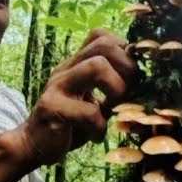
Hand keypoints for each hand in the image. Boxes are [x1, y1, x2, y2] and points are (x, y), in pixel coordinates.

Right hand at [16, 29, 135, 165]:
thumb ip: (113, 85)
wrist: (34, 145)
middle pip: (104, 44)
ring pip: (97, 66)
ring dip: (116, 89)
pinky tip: (96, 135)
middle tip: (126, 93)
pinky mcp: (50, 108)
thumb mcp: (96, 99)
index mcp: (77, 64)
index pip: (102, 36)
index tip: (131, 77)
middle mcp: (66, 68)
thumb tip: (147, 80)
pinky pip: (88, 111)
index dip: (124, 52)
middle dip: (127, 68)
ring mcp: (56, 85)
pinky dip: (100, 126)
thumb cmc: (72, 123)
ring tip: (112, 109)